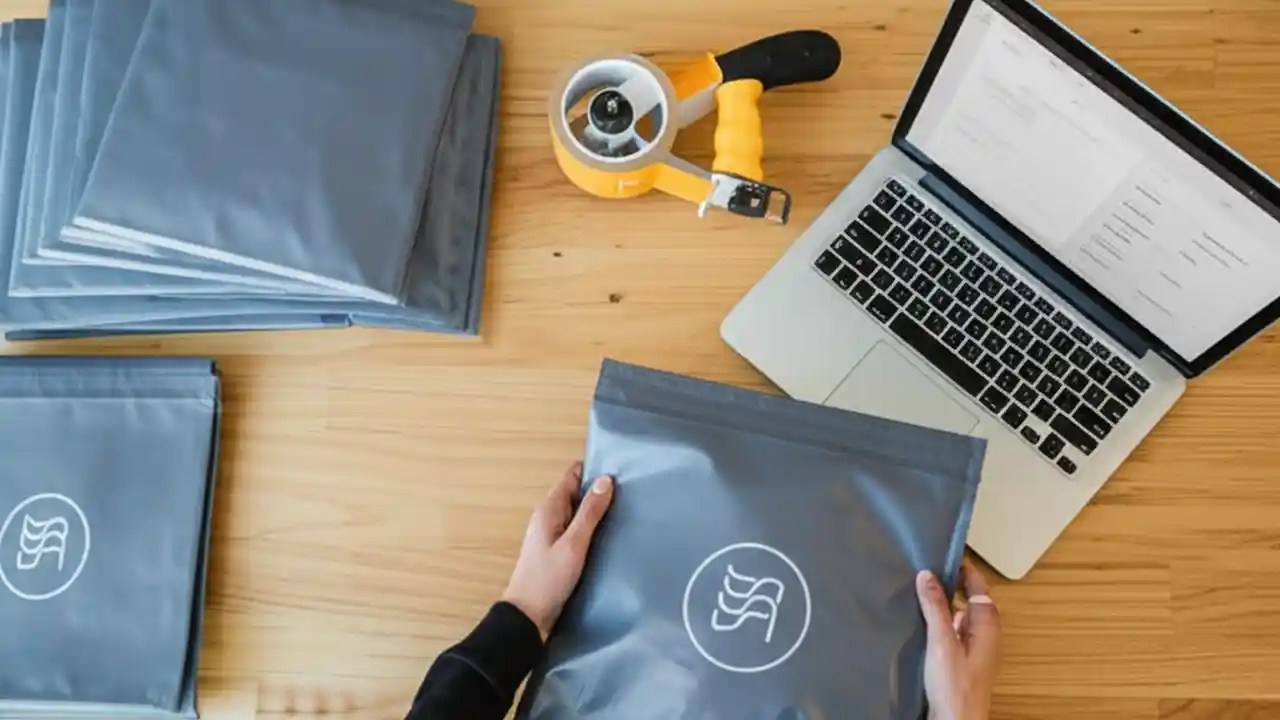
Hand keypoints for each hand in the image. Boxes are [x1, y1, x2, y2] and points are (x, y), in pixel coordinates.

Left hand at [503, 462, 613, 638]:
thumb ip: (590, 512)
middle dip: (600, 490)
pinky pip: (578, 529)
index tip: (621, 469)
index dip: (594, 469)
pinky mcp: (558, 549)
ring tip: (628, 510)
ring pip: (579, 512)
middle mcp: (549, 516)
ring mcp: (553, 533)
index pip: (573, 475)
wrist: (528, 617)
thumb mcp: (574, 544)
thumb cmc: (549, 579)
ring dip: (598, 511)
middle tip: (632, 491)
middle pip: (577, 492)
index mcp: (549, 508)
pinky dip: (593, 528)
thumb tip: (606, 479)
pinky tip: (612, 534)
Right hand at [916, 562, 1000, 719]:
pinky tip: (922, 622)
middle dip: (952, 584)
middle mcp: (985, 635)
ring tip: (920, 591)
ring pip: (961, 616)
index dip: (965, 569)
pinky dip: (941, 621)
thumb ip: (936, 607)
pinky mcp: (962, 660)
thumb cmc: (955, 686)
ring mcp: (974, 649)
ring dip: (945, 604)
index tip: (947, 553)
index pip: (979, 587)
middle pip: (971, 600)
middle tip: (928, 569)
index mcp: (987, 626)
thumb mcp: (942, 641)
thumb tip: (927, 575)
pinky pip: (953, 631)